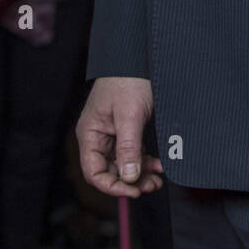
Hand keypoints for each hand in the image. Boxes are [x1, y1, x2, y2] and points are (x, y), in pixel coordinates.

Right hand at [76, 76, 163, 198]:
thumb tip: (129, 178)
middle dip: (130, 182)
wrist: (137, 57)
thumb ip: (128, 148)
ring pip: (124, 164)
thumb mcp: (129, 116)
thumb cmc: (128, 81)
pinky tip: (158, 165)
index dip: (112, 186)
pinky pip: (133, 153)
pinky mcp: (126, 130)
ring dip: (140, 174)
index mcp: (90, 134)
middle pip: (110, 171)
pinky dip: (145, 161)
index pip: (94, 172)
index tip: (134, 191)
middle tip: (151, 186)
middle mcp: (98, 137)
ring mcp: (112, 134)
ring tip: (158, 179)